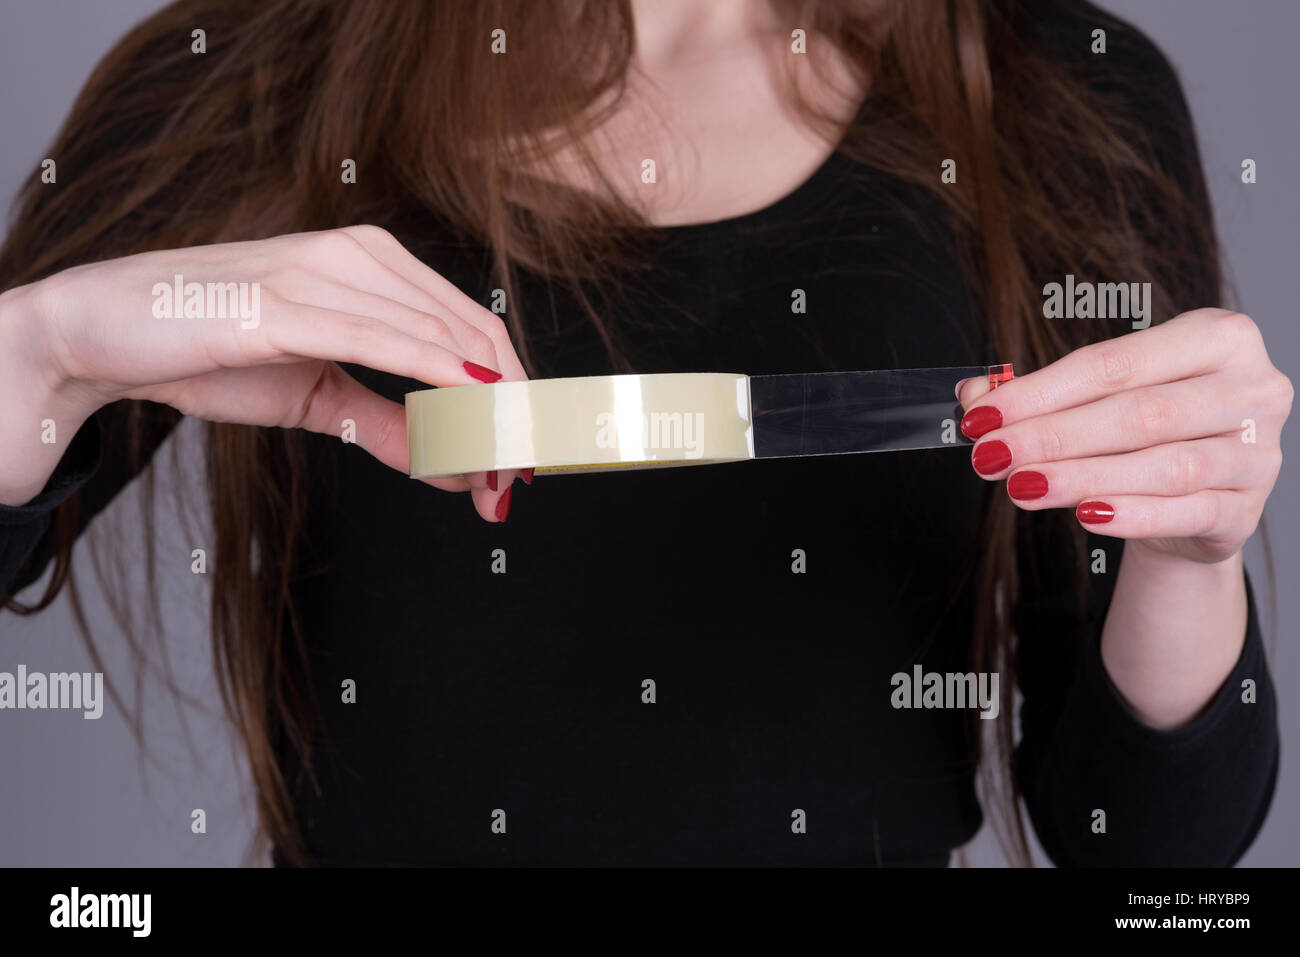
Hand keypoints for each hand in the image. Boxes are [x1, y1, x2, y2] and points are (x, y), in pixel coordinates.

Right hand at [0, 225, 524, 520]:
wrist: (102, 334)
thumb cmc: (207, 351)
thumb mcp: (317, 398)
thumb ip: (389, 426)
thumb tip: (458, 469)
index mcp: (374, 266)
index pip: (471, 327)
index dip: (512, 393)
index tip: (526, 454)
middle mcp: (359, 256)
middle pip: (470, 334)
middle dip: (509, 413)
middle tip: (521, 476)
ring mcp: (323, 273)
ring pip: (438, 339)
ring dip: (483, 411)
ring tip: (501, 468)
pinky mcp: (284, 303)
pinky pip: (381, 339)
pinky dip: (437, 373)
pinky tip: (476, 402)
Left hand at [957, 308, 1292, 563]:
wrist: (1198, 497)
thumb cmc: (1147, 432)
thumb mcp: (1099, 399)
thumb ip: (1039, 394)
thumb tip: (973, 394)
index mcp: (1218, 337)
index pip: (1115, 364)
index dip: (1042, 392)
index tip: (982, 415)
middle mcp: (1252, 387)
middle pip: (1140, 414)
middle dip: (1052, 437)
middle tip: (990, 456)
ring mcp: (1259, 451)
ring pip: (1163, 465)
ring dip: (1081, 477)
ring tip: (1021, 487)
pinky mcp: (1248, 508)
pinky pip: (1186, 511)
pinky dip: (1132, 515)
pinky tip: (1084, 517)